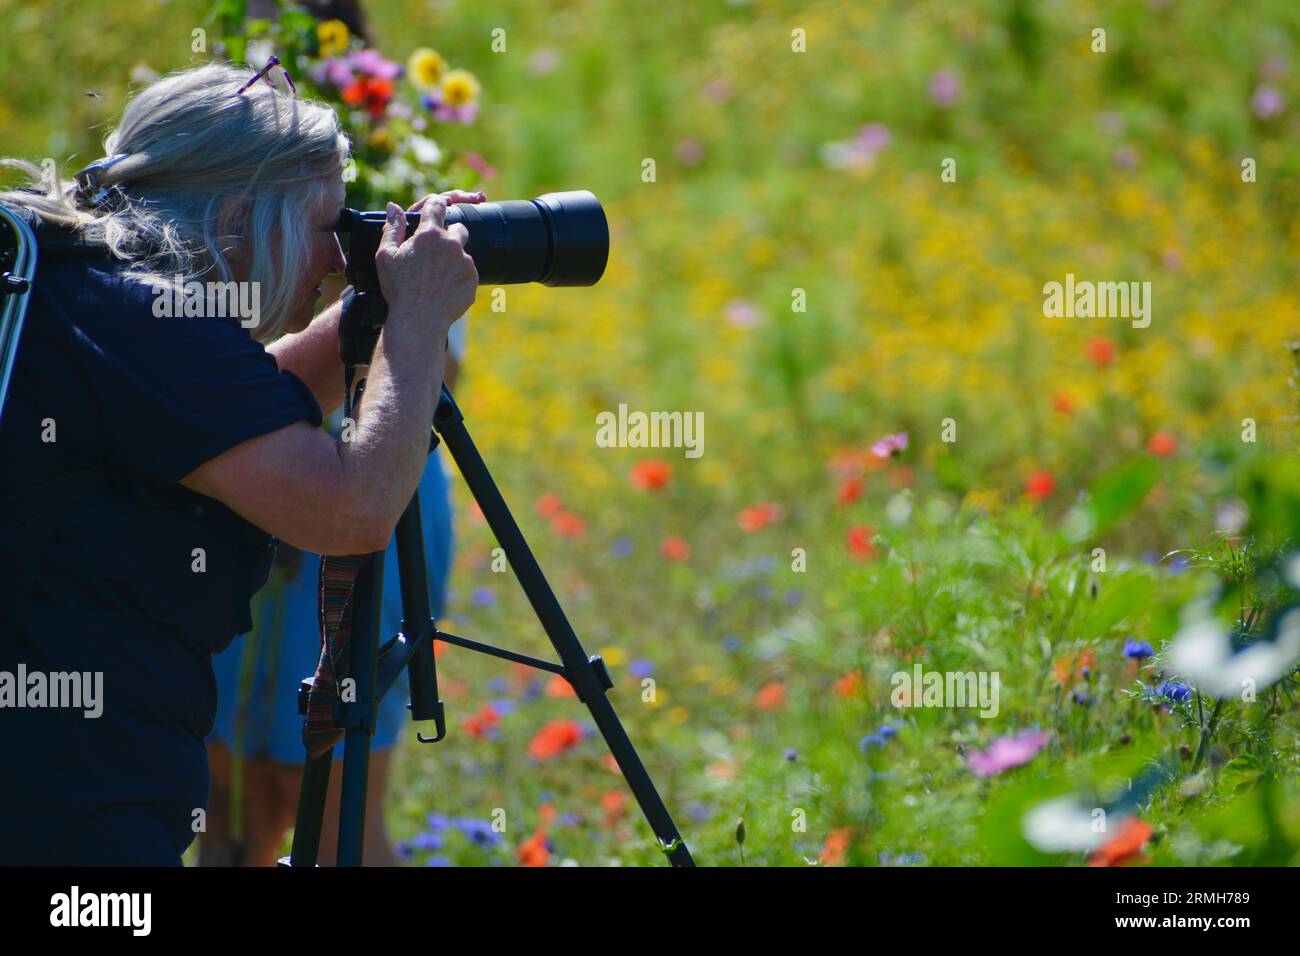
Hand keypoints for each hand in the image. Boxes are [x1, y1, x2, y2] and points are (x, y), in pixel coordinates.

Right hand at [375, 189, 484, 330]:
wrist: (419, 319)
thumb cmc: (399, 288)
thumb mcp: (386, 256)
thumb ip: (392, 228)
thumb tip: (394, 207)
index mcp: (429, 234)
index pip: (437, 206)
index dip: (436, 205)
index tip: (436, 208)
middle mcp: (451, 244)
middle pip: (458, 228)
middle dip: (449, 235)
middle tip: (436, 253)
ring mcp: (465, 262)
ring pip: (463, 253)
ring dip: (454, 258)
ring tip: (438, 277)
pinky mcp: (474, 279)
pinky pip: (469, 273)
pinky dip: (459, 277)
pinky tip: (445, 288)